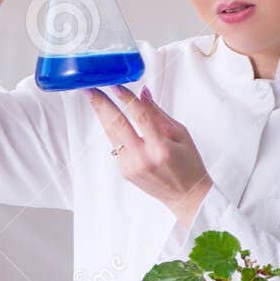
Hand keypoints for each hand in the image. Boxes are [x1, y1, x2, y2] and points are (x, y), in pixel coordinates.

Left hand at [89, 85, 212, 225]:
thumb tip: (143, 93)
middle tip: (90, 89)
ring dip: (102, 114)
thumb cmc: (188, 164)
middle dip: (102, 104)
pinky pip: (116, 145)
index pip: (141, 116)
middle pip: (117, 125)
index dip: (126, 99)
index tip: (116, 85)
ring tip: (94, 98)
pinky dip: (114, 131)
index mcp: (161, 148)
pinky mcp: (125, 171)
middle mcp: (143, 158)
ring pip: (112, 135)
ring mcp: (131, 166)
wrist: (186, 195)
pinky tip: (112, 119)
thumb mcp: (180, 134)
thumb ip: (158, 113)